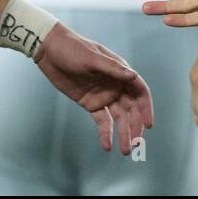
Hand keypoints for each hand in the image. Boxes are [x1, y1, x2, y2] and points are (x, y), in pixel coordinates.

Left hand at [34, 24, 153, 154]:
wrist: (49, 50)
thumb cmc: (72, 48)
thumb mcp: (91, 57)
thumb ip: (112, 68)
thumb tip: (133, 75)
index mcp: (119, 71)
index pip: (139, 92)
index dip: (146, 108)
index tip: (148, 125)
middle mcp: (115, 85)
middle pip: (131, 109)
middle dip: (135, 126)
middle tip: (136, 144)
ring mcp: (103, 95)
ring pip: (118, 118)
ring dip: (123, 133)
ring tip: (125, 150)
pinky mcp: (90, 103)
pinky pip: (101, 120)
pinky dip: (105, 133)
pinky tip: (107, 146)